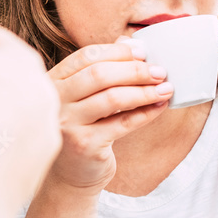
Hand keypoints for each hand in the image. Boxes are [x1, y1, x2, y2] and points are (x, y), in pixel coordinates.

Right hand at [46, 38, 172, 193]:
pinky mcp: (85, 145)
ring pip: (112, 98)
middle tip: (160, 71)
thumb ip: (102, 68)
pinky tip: (159, 106)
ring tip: (166, 88)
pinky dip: (145, 113)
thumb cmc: (81, 129)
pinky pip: (123, 123)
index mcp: (52, 81)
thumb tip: (130, 43)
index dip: (117, 52)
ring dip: (144, 91)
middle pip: (99, 75)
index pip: (86, 56)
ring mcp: (68, 124)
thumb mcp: (84, 97)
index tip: (144, 51)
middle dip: (135, 70)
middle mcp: (55, 101)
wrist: (70, 175)